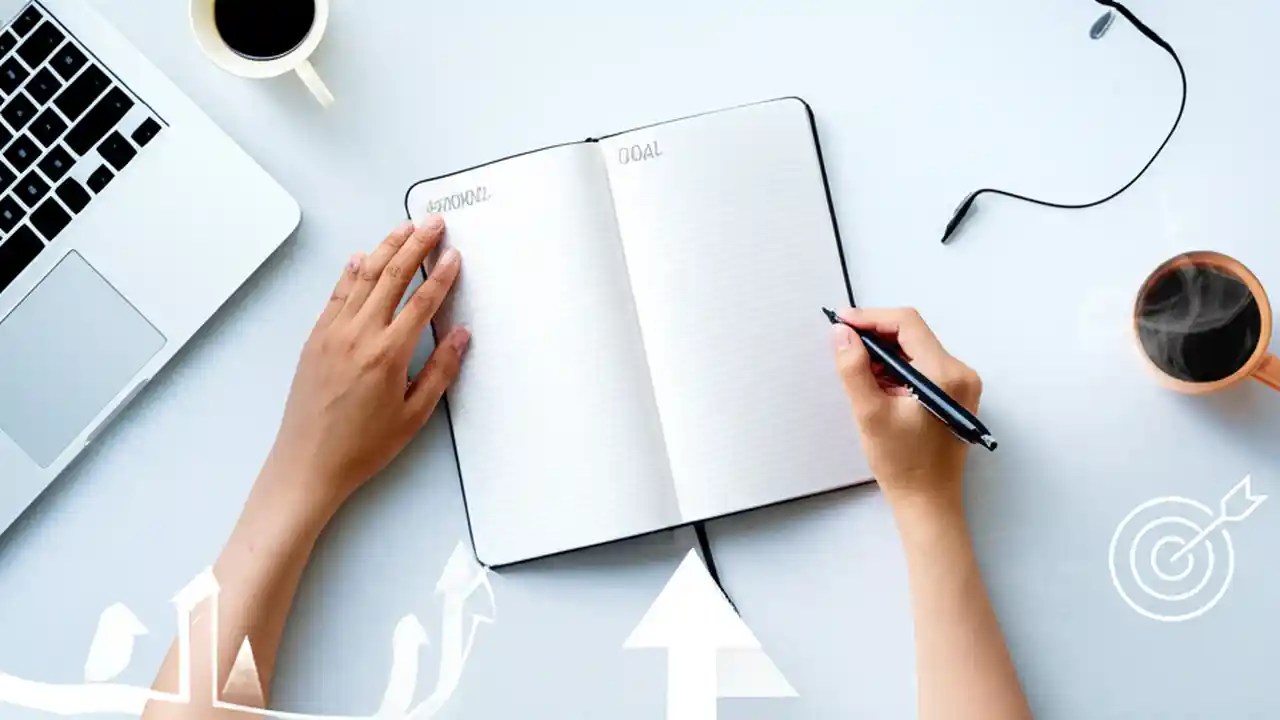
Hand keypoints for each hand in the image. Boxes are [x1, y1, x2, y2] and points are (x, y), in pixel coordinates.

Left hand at [264, 216, 468, 516]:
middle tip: (434, 224)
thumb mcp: (413, 415)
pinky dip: (352, 271)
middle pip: (392, 276)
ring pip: (363, 277)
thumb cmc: (363, 446)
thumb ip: (440, 371)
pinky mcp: (315, 337)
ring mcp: (332, 332)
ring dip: (385, 248)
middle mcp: (358, 334)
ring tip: (404, 228)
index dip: (442, 274)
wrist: (307, 463)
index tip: (454, 254)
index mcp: (388, 354)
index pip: (422, 301)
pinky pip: (337, 294)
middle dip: (415, 245)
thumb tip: (461, 335)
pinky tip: (362, 257)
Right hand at [831, 307, 981, 511]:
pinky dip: (896, 367)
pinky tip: (878, 385)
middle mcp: (960, 373)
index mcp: (945, 375)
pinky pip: (921, 364)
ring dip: (884, 353)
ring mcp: (960, 382)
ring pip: (915, 348)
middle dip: (875, 336)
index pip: (907, 324)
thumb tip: (842, 333)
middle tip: (844, 347)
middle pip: (912, 333)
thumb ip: (853, 368)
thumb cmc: (903, 465)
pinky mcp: (954, 392)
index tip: (842, 323)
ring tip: (860, 374)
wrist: (928, 500)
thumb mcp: (870, 414)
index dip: (871, 318)